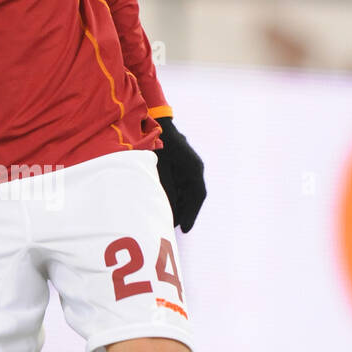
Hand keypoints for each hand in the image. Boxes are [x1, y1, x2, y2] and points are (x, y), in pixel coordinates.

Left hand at [155, 116, 205, 232]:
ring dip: (178, 204)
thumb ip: (166, 189)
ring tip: (167, 218)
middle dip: (184, 212)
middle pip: (192, 196)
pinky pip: (180, 184)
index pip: (197, 195)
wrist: (153, 121)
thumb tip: (169, 210)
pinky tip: (164, 203)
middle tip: (173, 227)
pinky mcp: (179, 165)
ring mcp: (188, 166)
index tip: (185, 229)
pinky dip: (174, 195)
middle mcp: (194, 168)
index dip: (191, 214)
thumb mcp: (160, 170)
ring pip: (186, 191)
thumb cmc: (158, 144)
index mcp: (193, 168)